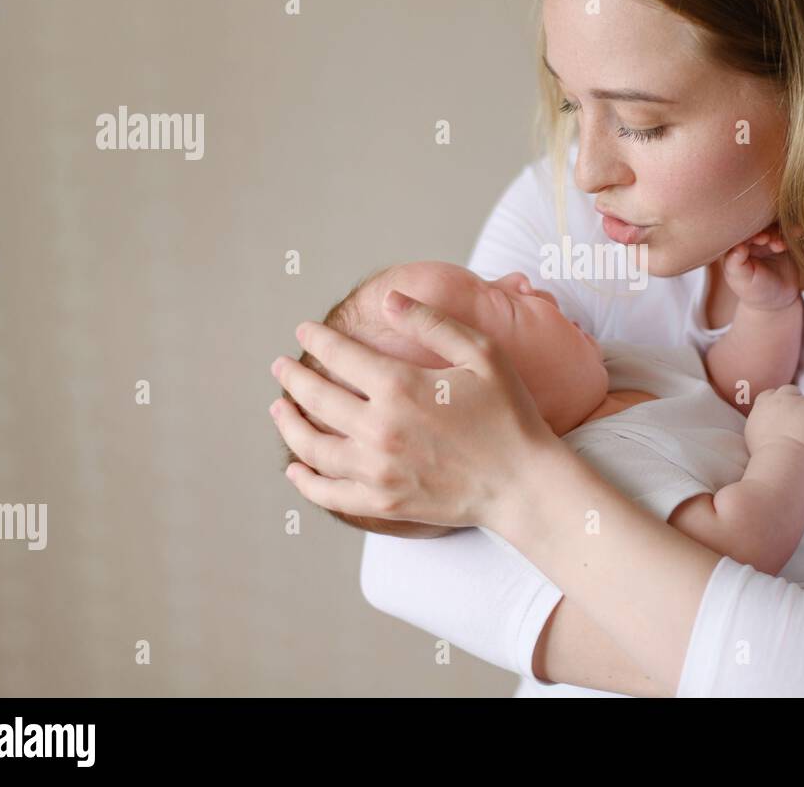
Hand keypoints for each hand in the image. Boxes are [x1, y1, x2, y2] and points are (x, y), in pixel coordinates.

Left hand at [268, 289, 558, 529]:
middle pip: (316, 398)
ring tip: (280, 408)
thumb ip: (432, 323)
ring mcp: (377, 470)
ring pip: (312, 446)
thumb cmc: (510, 414)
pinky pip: (328, 493)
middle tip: (281, 366)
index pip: (340, 356)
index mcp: (401, 387)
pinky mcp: (382, 503)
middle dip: (293, 377)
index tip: (303, 330)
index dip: (317, 339)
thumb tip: (390, 299)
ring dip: (289, 423)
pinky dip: (305, 480)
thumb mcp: (482, 353)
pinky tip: (295, 467)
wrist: (524, 483)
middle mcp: (379, 428)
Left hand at [721, 224, 800, 311]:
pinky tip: (798, 233)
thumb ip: (736, 264)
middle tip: (770, 240)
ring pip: (772, 225)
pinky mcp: (782, 239)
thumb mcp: (743, 280)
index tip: (760, 239)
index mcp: (735, 246)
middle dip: (765, 230)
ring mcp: (767, 238)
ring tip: (781, 246)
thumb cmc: (754, 290)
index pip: (738, 231)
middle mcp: (750, 239)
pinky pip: (788, 230)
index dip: (749, 231)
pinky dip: (793, 229)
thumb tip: (738, 246)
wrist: (776, 299)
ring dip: (778, 231)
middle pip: (756, 224)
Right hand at [744, 384, 803, 458]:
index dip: (777, 400)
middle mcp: (781, 399)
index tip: (780, 408)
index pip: (770, 394)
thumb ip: (758, 421)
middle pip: (790, 391)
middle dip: (794, 399)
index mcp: (763, 403)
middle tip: (798, 413)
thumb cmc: (764, 452)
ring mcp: (800, 404)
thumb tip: (763, 424)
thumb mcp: (752, 432)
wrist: (780, 456)